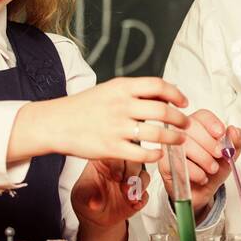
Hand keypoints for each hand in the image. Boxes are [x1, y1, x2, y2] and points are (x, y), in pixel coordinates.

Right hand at [13, 77, 188, 163]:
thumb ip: (133, 91)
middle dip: (181, 119)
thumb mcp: (108, 89)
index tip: (184, 102)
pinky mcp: (111, 148)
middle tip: (186, 124)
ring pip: (157, 133)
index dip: (176, 94)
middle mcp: (121, 105)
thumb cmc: (82, 107)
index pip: (158, 85)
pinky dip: (156, 155)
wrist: (55, 123)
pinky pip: (143, 154)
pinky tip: (159, 154)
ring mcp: (116, 127)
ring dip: (174, 138)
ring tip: (179, 140)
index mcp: (121, 87)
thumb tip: (162, 93)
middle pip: (163, 110)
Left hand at [71, 158, 150, 228]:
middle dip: (132, 174)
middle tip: (126, 187)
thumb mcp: (81, 196)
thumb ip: (88, 196)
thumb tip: (94, 202)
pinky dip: (142, 199)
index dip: (118, 165)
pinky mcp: (138, 194)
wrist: (94, 216)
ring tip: (130, 197)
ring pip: (143, 175)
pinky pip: (146, 193)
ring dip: (140, 185)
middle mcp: (120, 169)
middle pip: (133, 162)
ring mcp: (130, 180)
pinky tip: (135, 204)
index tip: (115, 177)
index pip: (115, 156)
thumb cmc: (86, 199)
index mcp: (104, 162)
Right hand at [156, 108, 240, 217]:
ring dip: (204, 158)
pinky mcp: (164, 162)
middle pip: (192, 127)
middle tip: (220, 155)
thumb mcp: (230, 154)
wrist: (202, 191)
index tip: (221, 134)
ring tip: (212, 169)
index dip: (212, 123)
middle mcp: (181, 132)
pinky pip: (178, 162)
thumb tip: (233, 130)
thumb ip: (237, 140)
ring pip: (185, 143)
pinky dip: (195, 172)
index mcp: (198, 125)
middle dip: (210, 143)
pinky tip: (202, 177)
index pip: (202, 115)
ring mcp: (170, 146)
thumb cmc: (212, 168)